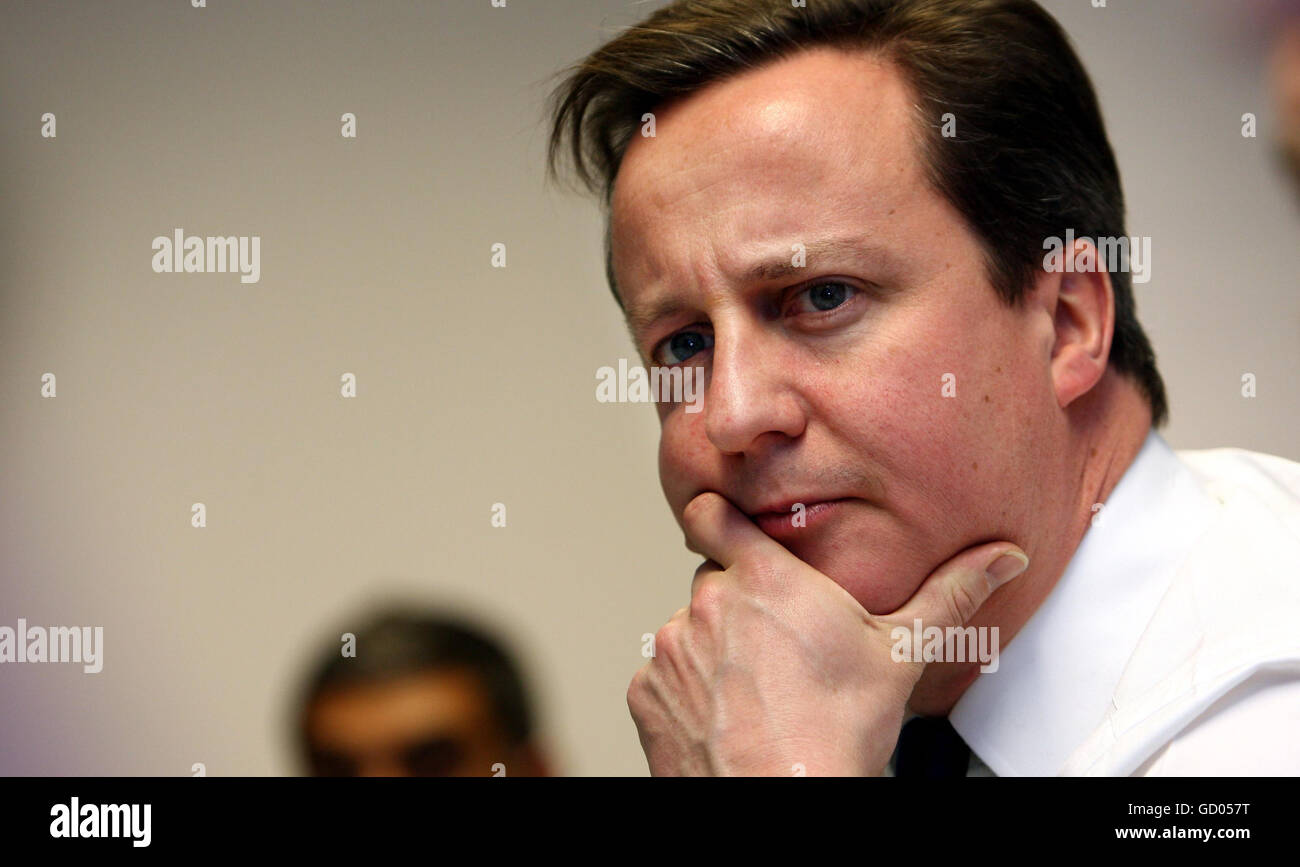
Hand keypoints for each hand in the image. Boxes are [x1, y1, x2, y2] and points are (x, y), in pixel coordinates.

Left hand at [627, 491, 1027, 775]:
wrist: (781, 799)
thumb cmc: (836, 731)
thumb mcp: (902, 654)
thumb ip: (950, 594)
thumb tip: (1002, 557)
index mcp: (764, 577)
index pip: (711, 513)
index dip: (718, 518)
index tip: (728, 527)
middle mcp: (707, 601)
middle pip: (714, 581)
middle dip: (740, 602)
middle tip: (779, 644)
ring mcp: (672, 646)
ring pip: (690, 629)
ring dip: (713, 647)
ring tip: (758, 688)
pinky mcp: (647, 690)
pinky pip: (664, 674)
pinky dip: (689, 688)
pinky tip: (728, 712)